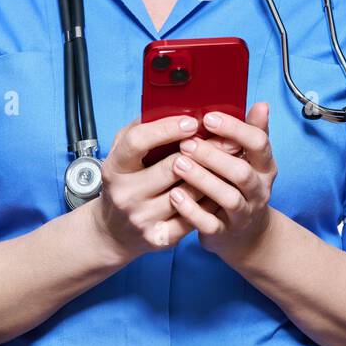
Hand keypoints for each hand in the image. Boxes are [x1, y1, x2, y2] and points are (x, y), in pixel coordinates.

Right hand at [88, 114, 216, 260]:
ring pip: (189, 192)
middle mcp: (125, 194)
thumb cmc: (125, 183)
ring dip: (212, 175)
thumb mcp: (122, 154)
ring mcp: (142, 218)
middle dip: (203, 151)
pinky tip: (221, 188)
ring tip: (232, 160)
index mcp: (114, 167)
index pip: (138, 142)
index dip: (165, 129)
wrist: (114, 233)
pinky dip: (210, 201)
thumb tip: (170, 107)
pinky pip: (194, 217)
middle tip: (229, 139)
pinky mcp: (159, 237)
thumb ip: (140, 130)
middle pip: (171, 167)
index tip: (191, 122)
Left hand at [166, 102, 276, 262]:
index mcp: (264, 166)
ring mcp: (243, 213)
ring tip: (178, 164)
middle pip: (242, 172)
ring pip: (228, 198)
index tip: (208, 118)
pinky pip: (211, 224)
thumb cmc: (240, 184)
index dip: (235, 129)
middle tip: (186, 143)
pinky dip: (192, 211)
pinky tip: (174, 196)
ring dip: (202, 180)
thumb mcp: (250, 159)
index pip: (259, 143)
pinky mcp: (225, 232)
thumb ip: (251, 132)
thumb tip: (261, 103)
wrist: (245, 234)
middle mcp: (258, 190)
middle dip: (213, 156)